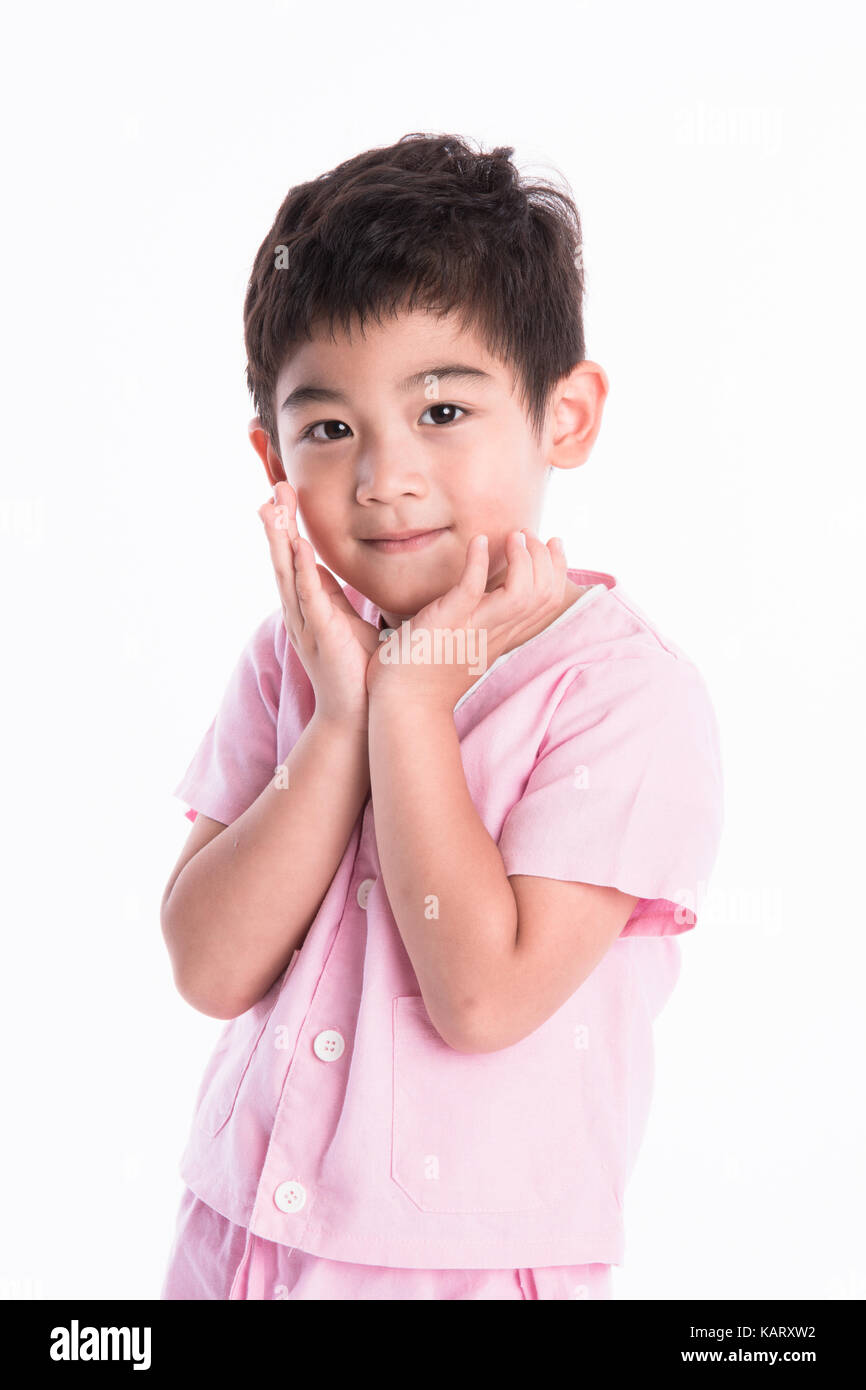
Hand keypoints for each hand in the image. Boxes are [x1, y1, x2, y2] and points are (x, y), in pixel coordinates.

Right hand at [258, 482, 380, 727]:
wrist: (357, 715)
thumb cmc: (359, 672)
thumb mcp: (351, 625)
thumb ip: (341, 601)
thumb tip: (339, 577)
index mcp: (310, 608)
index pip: (296, 560)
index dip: (289, 529)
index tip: (285, 497)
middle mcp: (302, 612)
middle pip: (284, 559)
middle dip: (279, 524)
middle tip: (274, 488)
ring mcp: (308, 622)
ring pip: (288, 572)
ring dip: (281, 539)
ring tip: (274, 507)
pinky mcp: (321, 634)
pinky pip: (309, 597)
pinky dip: (302, 571)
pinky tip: (299, 546)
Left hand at [366, 528, 568, 709]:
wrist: (402, 704)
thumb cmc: (425, 673)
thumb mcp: (465, 644)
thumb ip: (480, 621)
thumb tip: (483, 595)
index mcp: (503, 636)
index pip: (547, 602)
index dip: (557, 568)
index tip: (551, 544)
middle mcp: (497, 633)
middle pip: (544, 595)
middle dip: (544, 558)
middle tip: (528, 535)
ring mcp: (474, 627)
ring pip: (523, 593)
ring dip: (522, 558)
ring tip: (512, 537)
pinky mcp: (449, 621)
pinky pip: (473, 588)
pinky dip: (478, 561)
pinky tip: (478, 541)